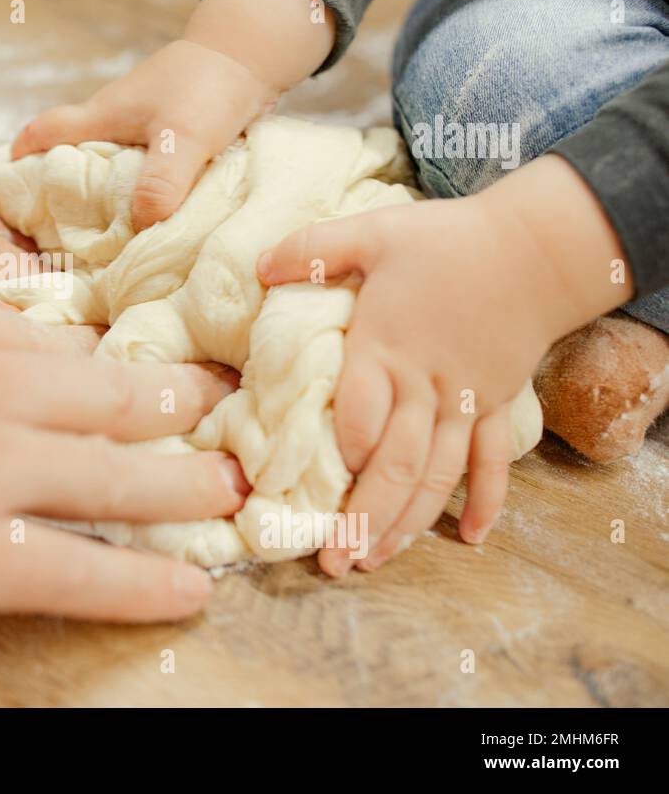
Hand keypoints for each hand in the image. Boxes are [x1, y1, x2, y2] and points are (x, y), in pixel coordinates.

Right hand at [11, 0, 335, 230]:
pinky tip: (157, 217)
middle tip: (61, 232)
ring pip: (111, 163)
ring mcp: (143, 124)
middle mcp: (115, 120)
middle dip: (61, 187)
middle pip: (73, 154)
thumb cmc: (209, 86)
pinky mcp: (171, 131)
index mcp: (102, 116)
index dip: (21, 157)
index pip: (46, 132)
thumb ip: (162, 180)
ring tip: (111, 236)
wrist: (254, 53)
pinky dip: (142, 189)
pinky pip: (145, 166)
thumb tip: (140, 225)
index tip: (5, 186)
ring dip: (107, 194)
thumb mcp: (183, 137)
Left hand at [257, 156, 628, 575]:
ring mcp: (466, 402)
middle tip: (333, 562)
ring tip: (375, 562)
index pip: (360, 413)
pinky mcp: (497, 406)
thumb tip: (256, 266)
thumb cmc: (449, 239)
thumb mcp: (375, 230)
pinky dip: (486, 500)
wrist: (537, 246)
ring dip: (408, 523)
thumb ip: (314, 248)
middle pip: (396, 464)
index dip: (341, 450)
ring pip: (439, 476)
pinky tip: (472, 538)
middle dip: (364, 518)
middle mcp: (425, 386)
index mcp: (386, 347)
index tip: (316, 483)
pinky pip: (493, 462)